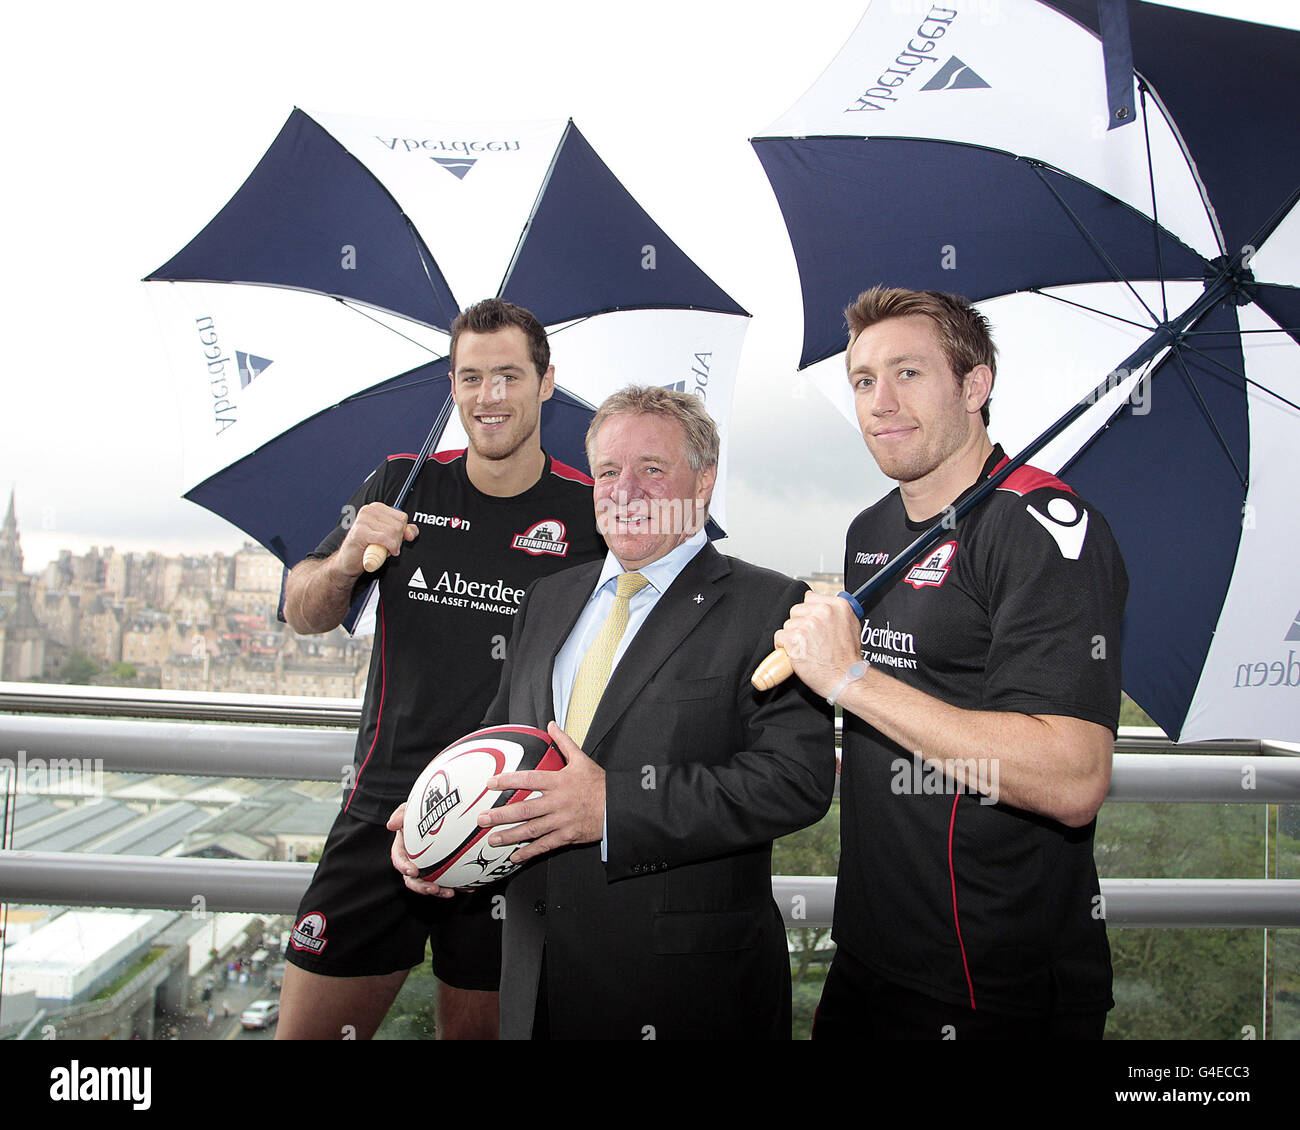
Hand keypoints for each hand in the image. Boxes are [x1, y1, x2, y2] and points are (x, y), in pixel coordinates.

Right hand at [337, 503, 417, 575]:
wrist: (348, 561)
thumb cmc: (367, 548)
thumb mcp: (390, 537)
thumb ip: (404, 532)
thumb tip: (411, 533)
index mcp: (376, 508)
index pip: (402, 517)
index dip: (402, 532)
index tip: (393, 540)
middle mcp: (369, 510)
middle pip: (399, 525)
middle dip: (396, 540)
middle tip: (385, 546)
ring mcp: (363, 519)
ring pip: (393, 532)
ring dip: (391, 546)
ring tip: (380, 548)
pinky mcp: (360, 531)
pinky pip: (384, 539)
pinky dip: (387, 548)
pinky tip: (380, 552)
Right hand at [386, 803, 455, 897]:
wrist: (441, 811)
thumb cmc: (421, 810)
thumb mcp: (410, 808)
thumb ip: (400, 814)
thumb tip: (390, 824)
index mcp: (403, 850)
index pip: (399, 860)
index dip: (404, 867)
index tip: (413, 871)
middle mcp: (414, 862)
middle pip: (413, 880)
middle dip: (422, 887)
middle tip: (434, 888)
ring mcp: (429, 868)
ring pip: (431, 884)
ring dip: (439, 891)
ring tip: (451, 892)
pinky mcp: (444, 870)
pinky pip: (449, 881)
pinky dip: (457, 886)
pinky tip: (468, 889)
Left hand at [477, 721, 604, 862]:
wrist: (618, 806)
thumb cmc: (599, 783)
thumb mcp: (582, 759)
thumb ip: (564, 742)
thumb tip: (551, 724)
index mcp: (559, 781)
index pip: (529, 779)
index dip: (508, 781)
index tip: (490, 783)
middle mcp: (558, 802)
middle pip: (525, 809)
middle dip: (501, 815)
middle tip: (482, 819)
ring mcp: (562, 821)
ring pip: (531, 830)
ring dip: (510, 835)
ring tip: (492, 839)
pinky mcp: (567, 836)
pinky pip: (545, 846)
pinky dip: (529, 852)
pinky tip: (514, 857)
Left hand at [773, 592, 863, 699]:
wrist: (845, 678)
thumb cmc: (847, 658)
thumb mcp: (851, 626)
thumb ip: (835, 611)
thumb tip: (815, 599)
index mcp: (838, 605)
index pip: (810, 599)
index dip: (808, 614)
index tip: (812, 625)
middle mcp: (823, 611)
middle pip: (796, 611)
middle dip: (799, 626)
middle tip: (810, 641)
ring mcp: (809, 624)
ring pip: (788, 625)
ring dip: (792, 638)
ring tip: (807, 649)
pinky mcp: (796, 639)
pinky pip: (780, 637)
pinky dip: (784, 648)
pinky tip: (797, 654)